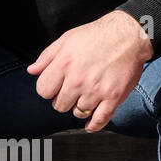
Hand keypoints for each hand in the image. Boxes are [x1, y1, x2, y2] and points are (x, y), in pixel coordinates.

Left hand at [27, 9, 153, 132]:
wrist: (129, 35)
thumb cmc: (97, 35)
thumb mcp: (67, 39)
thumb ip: (47, 56)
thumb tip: (32, 71)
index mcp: (64, 64)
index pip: (44, 90)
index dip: (48, 89)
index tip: (56, 86)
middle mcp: (78, 80)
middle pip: (59, 105)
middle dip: (63, 100)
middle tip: (72, 91)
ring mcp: (95, 90)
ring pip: (78, 113)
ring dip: (79, 108)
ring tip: (85, 97)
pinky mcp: (112, 97)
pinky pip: (99, 120)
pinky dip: (93, 125)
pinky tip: (89, 125)